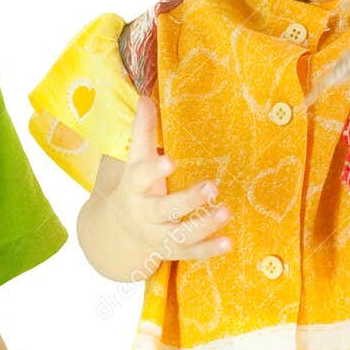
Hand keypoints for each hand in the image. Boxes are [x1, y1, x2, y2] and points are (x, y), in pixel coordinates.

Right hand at [80, 96, 232, 281]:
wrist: (120, 231)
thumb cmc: (136, 185)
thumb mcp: (136, 159)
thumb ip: (143, 130)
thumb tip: (146, 96)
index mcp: (134, 186)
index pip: (141, 176)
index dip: (155, 170)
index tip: (170, 161)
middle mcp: (144, 213)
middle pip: (164, 208)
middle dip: (188, 199)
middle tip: (212, 186)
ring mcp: (158, 235)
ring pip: (179, 234)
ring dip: (203, 225)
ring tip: (226, 212)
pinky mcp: (172, 252)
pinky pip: (191, 253)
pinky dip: (209, 250)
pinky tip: (228, 242)